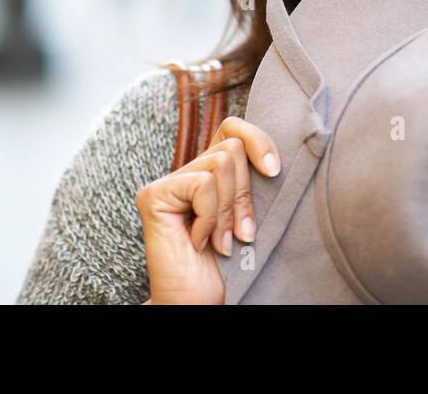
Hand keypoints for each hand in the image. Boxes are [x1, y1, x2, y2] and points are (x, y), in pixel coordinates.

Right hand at [136, 116, 280, 304]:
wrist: (196, 300)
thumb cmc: (226, 265)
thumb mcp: (247, 213)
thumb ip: (249, 181)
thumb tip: (271, 156)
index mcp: (207, 171)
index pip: (232, 127)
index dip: (257, 139)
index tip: (273, 171)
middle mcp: (184, 172)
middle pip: (231, 147)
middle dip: (244, 193)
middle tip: (241, 232)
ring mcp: (166, 183)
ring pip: (220, 162)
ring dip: (229, 210)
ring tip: (221, 240)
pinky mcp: (154, 195)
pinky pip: (203, 185)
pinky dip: (210, 217)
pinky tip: (199, 241)